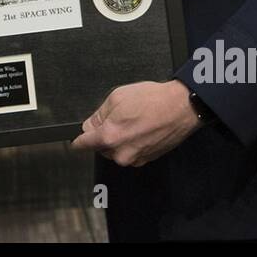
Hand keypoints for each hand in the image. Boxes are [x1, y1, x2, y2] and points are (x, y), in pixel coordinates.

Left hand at [69, 80, 200, 166]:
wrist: (181, 107)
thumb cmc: (152, 100)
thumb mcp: (116, 97)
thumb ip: (98, 115)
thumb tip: (90, 126)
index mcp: (109, 137)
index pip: (82, 144)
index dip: (78, 139)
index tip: (76, 139)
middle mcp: (121, 153)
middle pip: (101, 147)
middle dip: (104, 135)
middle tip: (117, 118)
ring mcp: (135, 158)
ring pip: (117, 151)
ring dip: (119, 140)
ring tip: (133, 122)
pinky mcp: (147, 159)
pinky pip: (131, 153)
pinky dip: (132, 143)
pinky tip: (141, 129)